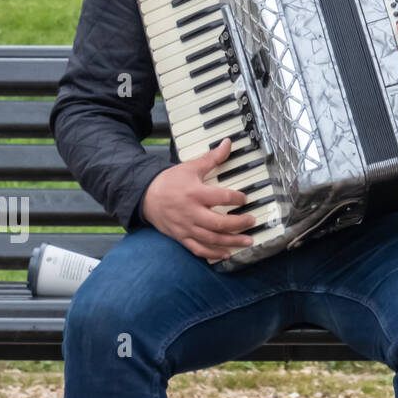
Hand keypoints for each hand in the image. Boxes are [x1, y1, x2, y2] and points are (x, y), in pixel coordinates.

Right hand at [141, 138, 256, 260]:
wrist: (145, 196)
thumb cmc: (170, 181)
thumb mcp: (191, 167)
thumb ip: (212, 158)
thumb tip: (228, 143)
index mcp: (195, 193)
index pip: (222, 197)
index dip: (237, 198)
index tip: (245, 198)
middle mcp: (192, 213)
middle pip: (219, 223)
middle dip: (239, 224)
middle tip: (252, 222)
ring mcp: (186, 227)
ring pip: (211, 239)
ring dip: (231, 242)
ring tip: (248, 241)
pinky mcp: (181, 237)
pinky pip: (197, 249)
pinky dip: (212, 253)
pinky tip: (226, 254)